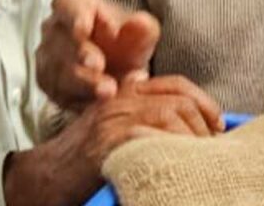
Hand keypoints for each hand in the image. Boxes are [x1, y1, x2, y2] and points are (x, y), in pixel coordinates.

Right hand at [4, 77, 222, 205]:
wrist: (44, 178)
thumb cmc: (82, 159)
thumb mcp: (113, 127)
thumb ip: (138, 113)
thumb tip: (176, 111)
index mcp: (124, 91)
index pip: (176, 85)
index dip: (204, 103)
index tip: (218, 126)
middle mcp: (121, 97)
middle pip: (180, 99)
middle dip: (204, 124)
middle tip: (214, 148)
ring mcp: (116, 118)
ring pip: (172, 115)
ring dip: (194, 139)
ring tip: (200, 160)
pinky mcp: (111, 141)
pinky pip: (155, 139)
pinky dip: (175, 152)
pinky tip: (179, 166)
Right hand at [37, 0, 160, 111]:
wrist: (117, 67)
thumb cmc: (123, 42)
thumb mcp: (140, 32)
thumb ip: (142, 28)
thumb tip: (141, 23)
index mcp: (72, 6)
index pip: (68, 8)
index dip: (75, 18)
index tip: (84, 28)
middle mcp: (54, 30)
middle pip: (62, 42)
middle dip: (81, 56)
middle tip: (99, 65)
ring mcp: (47, 58)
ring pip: (59, 71)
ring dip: (83, 82)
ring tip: (108, 90)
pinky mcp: (49, 85)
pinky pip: (59, 92)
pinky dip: (79, 99)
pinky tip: (98, 102)